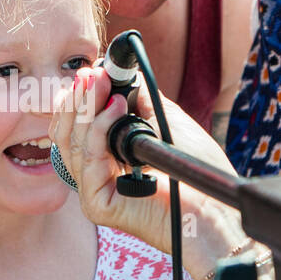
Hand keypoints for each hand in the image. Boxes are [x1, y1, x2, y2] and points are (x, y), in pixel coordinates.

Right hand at [48, 67, 237, 258]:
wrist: (213, 206)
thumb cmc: (195, 172)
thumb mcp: (165, 123)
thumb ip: (141, 102)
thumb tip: (125, 77)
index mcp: (106, 159)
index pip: (76, 127)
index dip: (79, 99)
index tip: (91, 73)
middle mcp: (96, 176)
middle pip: (67, 134)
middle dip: (78, 99)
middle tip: (92, 76)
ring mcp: (94, 191)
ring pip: (72, 144)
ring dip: (86, 108)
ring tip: (104, 86)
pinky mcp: (98, 205)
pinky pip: (88, 160)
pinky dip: (98, 130)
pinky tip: (115, 109)